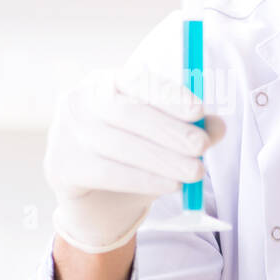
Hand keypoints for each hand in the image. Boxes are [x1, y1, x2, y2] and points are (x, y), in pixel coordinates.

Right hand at [45, 65, 226, 253]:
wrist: (94, 199)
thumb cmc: (131, 157)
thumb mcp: (160, 139)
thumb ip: (189, 128)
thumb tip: (218, 127)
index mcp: (105, 81)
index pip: (136, 80)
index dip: (168, 95)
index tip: (199, 111)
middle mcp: (80, 100)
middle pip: (126, 111)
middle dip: (168, 130)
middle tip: (202, 148)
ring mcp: (65, 132)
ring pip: (119, 145)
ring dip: (162, 160)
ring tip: (195, 173)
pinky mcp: (61, 165)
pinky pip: (107, 172)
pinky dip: (143, 179)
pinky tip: (169, 185)